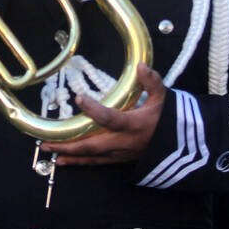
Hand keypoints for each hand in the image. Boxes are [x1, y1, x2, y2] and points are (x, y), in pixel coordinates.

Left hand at [39, 63, 166, 165]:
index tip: (79, 98)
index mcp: (134, 125)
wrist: (181, 147)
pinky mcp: (118, 160)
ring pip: (91, 157)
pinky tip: (63, 161)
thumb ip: (152, 81)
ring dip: (68, 154)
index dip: (94, 110)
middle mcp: (124, 142)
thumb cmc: (168, 119)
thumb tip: (140, 66)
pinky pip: (96, 162)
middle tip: (47, 140)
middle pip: (92, 145)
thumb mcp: (163, 97)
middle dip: (68, 144)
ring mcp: (120, 154)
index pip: (111, 118)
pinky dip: (78, 162)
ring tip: (48, 150)